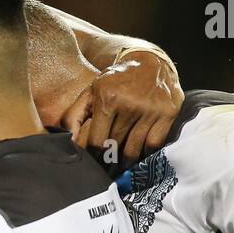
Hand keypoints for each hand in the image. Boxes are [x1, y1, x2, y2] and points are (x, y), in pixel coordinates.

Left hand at [63, 51, 183, 166]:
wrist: (149, 63)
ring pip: (134, 150)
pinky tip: (137, 155)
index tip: (90, 165)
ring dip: (124, 162)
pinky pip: (153, 145)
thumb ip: (73, 116)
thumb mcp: (90, 92)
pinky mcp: (168, 113)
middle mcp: (130, 105)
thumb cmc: (115, 82)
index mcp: (107, 99)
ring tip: (118, 167)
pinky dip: (144, 153)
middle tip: (103, 170)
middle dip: (107, 161)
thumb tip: (65, 141)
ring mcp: (150, 110)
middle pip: (115, 147)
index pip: (97, 141)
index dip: (92, 157)